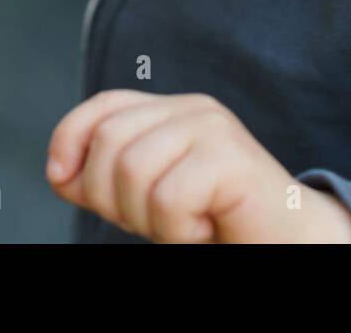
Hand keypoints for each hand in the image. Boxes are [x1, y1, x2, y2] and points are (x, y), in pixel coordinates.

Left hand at [45, 89, 350, 242]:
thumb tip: (60, 171)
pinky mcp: (230, 157)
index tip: (64, 181)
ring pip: (132, 170)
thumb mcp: (149, 196)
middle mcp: (194, 107)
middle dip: (112, 198)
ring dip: (150, 219)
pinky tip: (207, 228)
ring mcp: (214, 128)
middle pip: (109, 142)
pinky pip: (169, 198)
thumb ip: (107, 176)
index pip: (103, 107)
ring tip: (187, 224)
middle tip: (159, 221)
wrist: (290, 244)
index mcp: (173, 111)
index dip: (69, 139)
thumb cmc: (217, 223)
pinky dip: (178, 231)